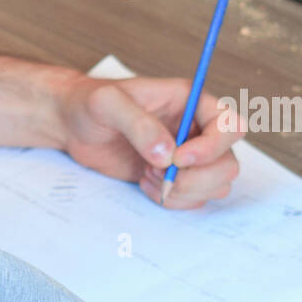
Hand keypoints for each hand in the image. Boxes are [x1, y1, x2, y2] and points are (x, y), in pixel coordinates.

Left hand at [54, 73, 245, 207]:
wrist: (72, 124)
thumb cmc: (89, 103)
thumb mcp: (106, 103)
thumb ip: (138, 124)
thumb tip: (167, 155)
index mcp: (189, 101)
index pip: (230, 125)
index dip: (212, 147)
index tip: (178, 158)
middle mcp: (195, 128)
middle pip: (228, 163)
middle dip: (196, 178)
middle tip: (160, 173)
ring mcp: (187, 155)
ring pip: (216, 185)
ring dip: (184, 191)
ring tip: (148, 175)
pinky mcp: (174, 176)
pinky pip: (194, 198)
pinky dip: (173, 200)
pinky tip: (144, 183)